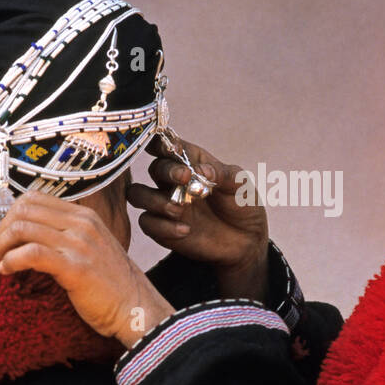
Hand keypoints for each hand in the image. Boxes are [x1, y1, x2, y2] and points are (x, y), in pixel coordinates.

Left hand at [0, 190, 173, 347]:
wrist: (136, 308)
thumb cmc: (111, 285)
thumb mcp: (92, 247)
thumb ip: (66, 236)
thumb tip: (26, 234)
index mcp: (85, 216)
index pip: (34, 198)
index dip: (9, 214)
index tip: (2, 234)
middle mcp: (82, 224)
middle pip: (23, 210)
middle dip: (1, 229)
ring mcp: (80, 244)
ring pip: (22, 229)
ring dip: (2, 247)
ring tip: (0, 263)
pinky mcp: (74, 268)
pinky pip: (31, 253)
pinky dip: (11, 260)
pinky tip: (7, 270)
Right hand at [129, 135, 269, 300]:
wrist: (247, 241)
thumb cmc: (242, 205)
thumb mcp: (241, 185)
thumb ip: (222, 174)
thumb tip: (200, 170)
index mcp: (191, 162)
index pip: (167, 145)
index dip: (163, 143)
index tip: (174, 149)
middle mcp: (173, 181)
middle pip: (154, 168)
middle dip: (166, 171)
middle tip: (185, 178)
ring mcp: (165, 204)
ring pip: (137, 194)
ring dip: (155, 200)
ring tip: (179, 209)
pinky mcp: (162, 229)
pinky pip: (147, 223)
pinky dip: (163, 226)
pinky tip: (186, 230)